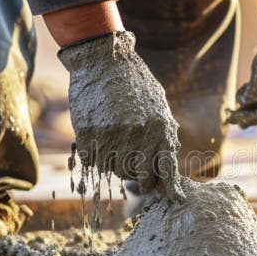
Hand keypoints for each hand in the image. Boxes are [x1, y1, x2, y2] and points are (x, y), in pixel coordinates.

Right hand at [58, 31, 183, 199]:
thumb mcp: (159, 106)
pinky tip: (98, 134)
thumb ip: (164, 137)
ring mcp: (111, 134)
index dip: (166, 187)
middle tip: (131, 164)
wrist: (104, 59)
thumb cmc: (135, 85)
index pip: (166, 171)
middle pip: (137, 177)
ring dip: (114, 164)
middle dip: (136, 177)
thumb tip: (169, 174)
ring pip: (114, 171)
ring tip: (114, 142)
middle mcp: (138, 134)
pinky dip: (95, 154)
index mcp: (160, 128)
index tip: (168, 196)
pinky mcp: (87, 132)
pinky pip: (92, 160)